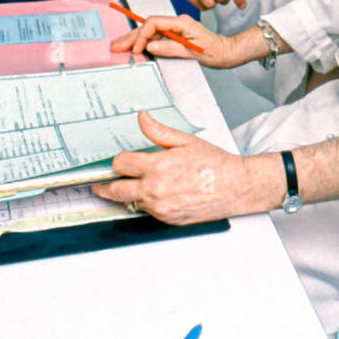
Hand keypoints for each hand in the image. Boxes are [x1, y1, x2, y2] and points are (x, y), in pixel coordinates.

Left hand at [91, 111, 279, 223]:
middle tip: (101, 184)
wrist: (237, 187)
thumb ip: (159, 131)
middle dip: (106, 186)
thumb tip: (142, 118)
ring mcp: (160, 208)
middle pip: (115, 190)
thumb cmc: (216, 164)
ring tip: (142, 185)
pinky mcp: (167, 220)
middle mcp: (155, 190)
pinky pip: (148, 212)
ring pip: (131, 202)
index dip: (119, 161)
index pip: (120, 164)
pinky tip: (164, 194)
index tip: (120, 161)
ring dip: (132, 194)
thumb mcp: (186, 141)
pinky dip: (150, 203)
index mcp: (157, 166)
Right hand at [110, 13, 251, 67]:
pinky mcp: (175, 36)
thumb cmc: (215, 51)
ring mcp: (175, 29)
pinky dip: (143, 43)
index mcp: (182, 22)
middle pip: (149, 26)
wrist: (227, 52)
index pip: (154, 23)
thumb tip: (150, 46)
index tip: (136, 49)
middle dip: (131, 36)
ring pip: (150, 32)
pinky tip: (133, 48)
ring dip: (134, 39)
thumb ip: (171, 48)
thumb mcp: (194, 52)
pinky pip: (155, 37)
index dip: (142, 35)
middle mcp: (177, 23)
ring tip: (117, 46)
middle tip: (115, 46)